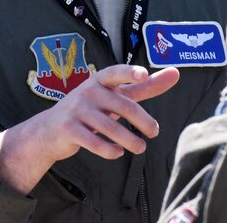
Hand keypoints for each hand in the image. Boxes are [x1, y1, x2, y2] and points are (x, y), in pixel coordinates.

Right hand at [0, 64, 179, 194]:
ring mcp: (76, 110)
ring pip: (108, 126)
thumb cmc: (91, 109)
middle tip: (155, 132)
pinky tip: (118, 153)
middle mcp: (87, 91)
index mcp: (99, 80)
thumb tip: (175, 74)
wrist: (50, 130)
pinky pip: (92, 141)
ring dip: (128, 140)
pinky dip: (107, 149)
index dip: (129, 73)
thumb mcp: (114, 95)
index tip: (142, 75)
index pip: (115, 73)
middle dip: (141, 120)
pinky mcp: (68, 129)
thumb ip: (144, 86)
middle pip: (120, 105)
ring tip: (141, 148)